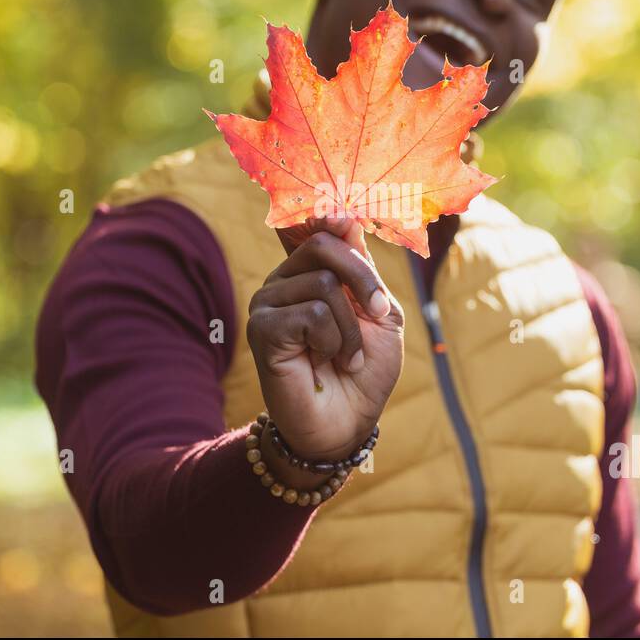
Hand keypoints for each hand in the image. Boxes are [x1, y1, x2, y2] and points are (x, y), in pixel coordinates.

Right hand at [246, 217, 404, 469]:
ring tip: (346, 356)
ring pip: (323, 283)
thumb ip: (364, 268)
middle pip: (322, 245)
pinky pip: (310, 313)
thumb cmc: (364, 370)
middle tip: (376, 315)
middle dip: (362, 278)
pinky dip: (332, 340)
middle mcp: (285, 281)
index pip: (323, 228)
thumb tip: (343, 217)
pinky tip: (325, 361)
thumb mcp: (378, 313)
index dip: (340, 223)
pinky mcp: (261, 328)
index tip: (350, 221)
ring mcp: (268, 303)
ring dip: (350, 328)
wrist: (346, 422)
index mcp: (311, 272)